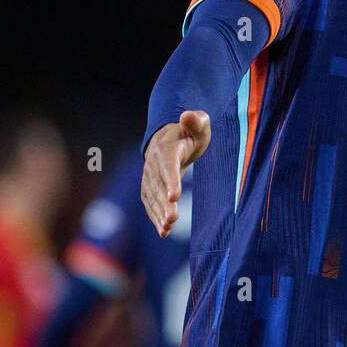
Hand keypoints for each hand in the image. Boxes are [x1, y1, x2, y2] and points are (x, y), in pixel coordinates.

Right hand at [141, 110, 210, 237]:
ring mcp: (149, 176)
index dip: (170, 180)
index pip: (168, 164)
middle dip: (164, 203)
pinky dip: (155, 217)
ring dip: (158, 213)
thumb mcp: (198, 124)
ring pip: (152, 197)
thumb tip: (188, 115)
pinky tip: (163, 231)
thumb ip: (196, 120)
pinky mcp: (148, 187)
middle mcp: (154, 163)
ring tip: (168, 228)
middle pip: (159, 185)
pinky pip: (150, 203)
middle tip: (173, 219)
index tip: (174, 196)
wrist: (169, 138)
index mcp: (167, 147)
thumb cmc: (190, 132)